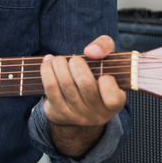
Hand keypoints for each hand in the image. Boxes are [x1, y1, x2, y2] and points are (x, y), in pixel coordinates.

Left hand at [40, 35, 125, 157]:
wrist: (80, 107)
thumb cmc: (97, 78)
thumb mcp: (107, 61)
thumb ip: (105, 47)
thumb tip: (91, 51)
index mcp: (115, 104)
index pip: (113, 97)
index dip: (107, 81)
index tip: (102, 75)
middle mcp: (97, 113)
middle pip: (85, 84)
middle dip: (76, 64)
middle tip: (73, 59)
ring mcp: (77, 115)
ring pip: (65, 84)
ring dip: (58, 65)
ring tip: (58, 60)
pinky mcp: (59, 113)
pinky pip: (50, 88)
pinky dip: (47, 71)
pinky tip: (48, 64)